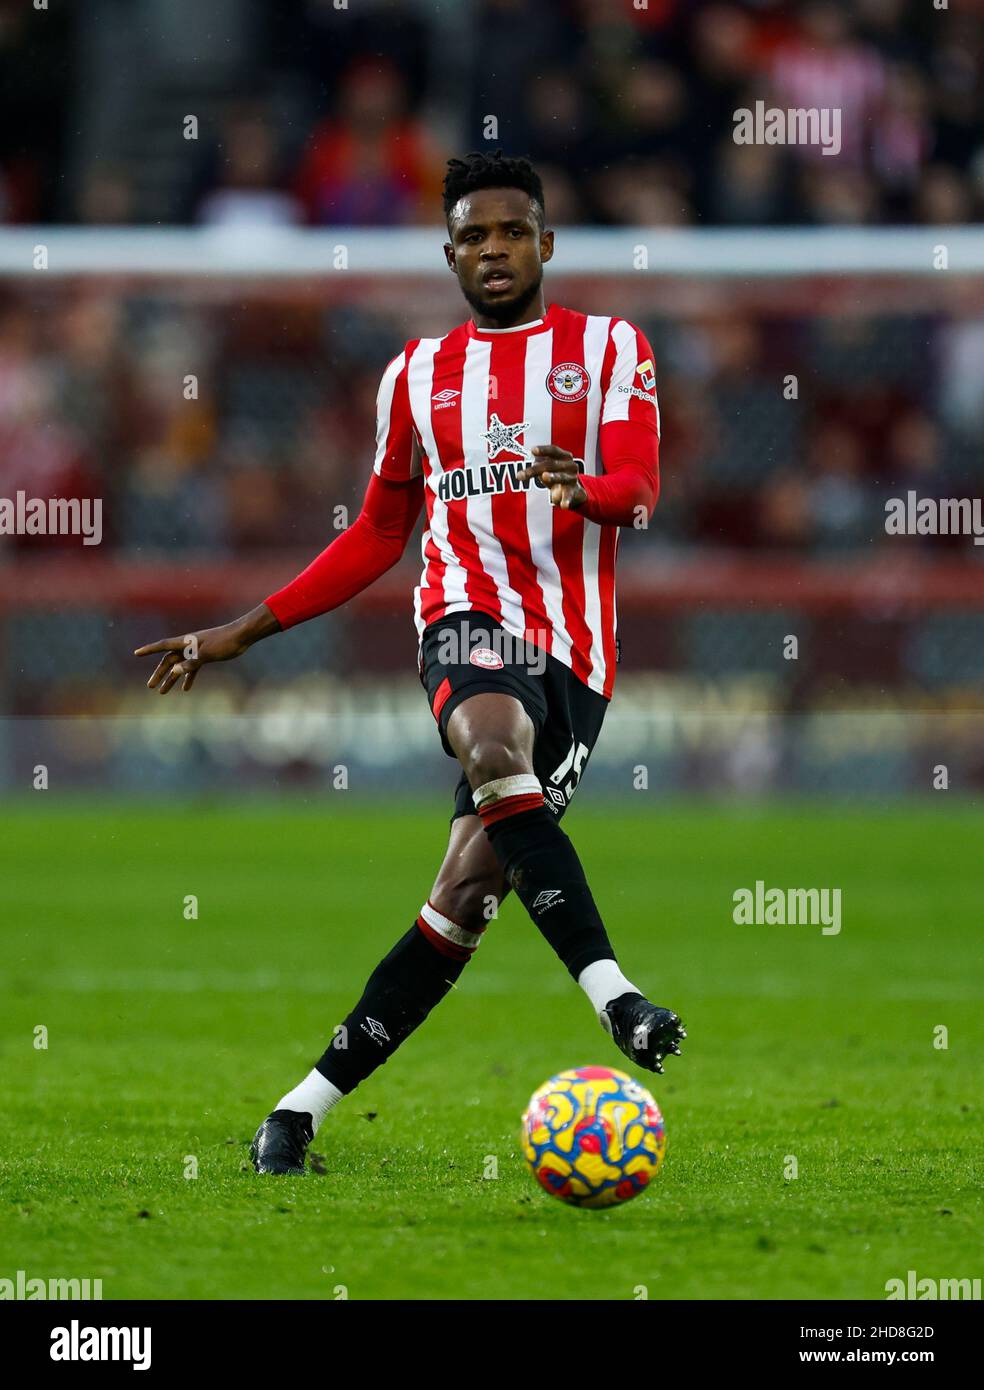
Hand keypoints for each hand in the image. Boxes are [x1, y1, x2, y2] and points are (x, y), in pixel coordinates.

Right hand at [134, 604, 278, 692]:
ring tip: (163, 692)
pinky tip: (186, 688)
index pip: (163, 646)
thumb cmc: (224, 642)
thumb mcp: (207, 654)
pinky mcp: (206, 655)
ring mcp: (197, 651)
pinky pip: (193, 668)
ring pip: (180, 666)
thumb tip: (174, 671)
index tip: (136, 653)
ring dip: (172, 678)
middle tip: (150, 686)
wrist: (242, 636)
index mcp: (186, 642)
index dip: (149, 650)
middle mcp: (188, 646)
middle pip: (169, 660)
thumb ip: (190, 663)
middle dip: (159, 673)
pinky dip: (188, 677)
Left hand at [516, 445, 586, 509]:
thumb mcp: (546, 469)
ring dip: (553, 476)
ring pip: (561, 477)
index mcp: (564, 456)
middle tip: (520, 475)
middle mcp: (571, 465)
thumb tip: (526, 469)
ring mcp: (573, 478)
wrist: (574, 492)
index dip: (543, 450)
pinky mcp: (574, 491)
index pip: (553, 450)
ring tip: (544, 476)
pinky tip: (563, 505)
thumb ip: (537, 468)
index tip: (532, 450)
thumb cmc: (557, 475)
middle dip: (535, 469)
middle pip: (552, 464)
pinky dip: (566, 500)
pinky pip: (569, 495)